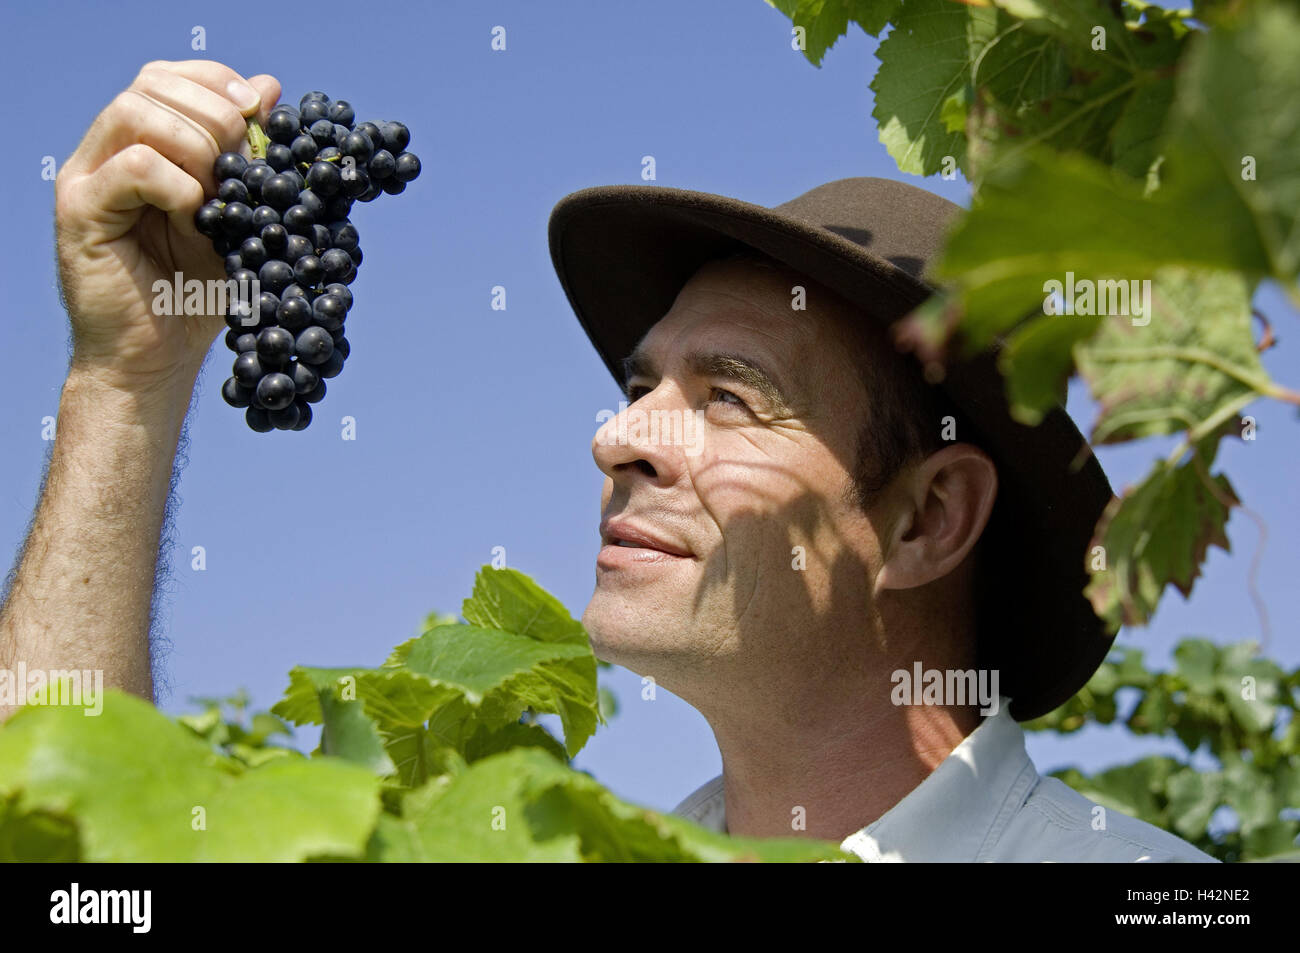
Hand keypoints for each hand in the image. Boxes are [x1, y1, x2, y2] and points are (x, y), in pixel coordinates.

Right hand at [54, 60, 280, 390]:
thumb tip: (270, 88)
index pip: (168, 77)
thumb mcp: (241, 220)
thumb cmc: (197, 293)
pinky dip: (177, 183)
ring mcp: (89, 178)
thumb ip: (253, 160)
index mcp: (142, 145)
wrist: (159, 359)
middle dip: (214, 115)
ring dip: (195, 146)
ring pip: (137, 113)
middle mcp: (107, 152)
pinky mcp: (81, 211)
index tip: (260, 112)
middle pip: (152, 84)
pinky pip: (133, 165)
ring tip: (218, 198)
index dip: (217, 83)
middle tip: (243, 165)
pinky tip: (196, 217)